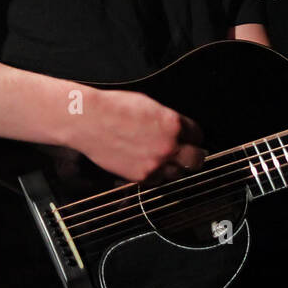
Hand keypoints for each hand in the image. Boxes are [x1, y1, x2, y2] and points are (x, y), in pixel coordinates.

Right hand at [67, 87, 204, 184]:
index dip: (193, 136)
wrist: (89, 120)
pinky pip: (158, 181)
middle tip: (190, 154)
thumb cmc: (115, 108)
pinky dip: (157, 175)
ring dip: (176, 167)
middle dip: (195, 155)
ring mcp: (155, 163)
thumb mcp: (150, 106)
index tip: (190, 138)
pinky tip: (150, 165)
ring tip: (166, 160)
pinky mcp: (140, 176)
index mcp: (173, 124)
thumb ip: (169, 120)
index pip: (198, 135)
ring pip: (179, 174)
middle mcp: (168, 146)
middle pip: (196, 159)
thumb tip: (180, 131)